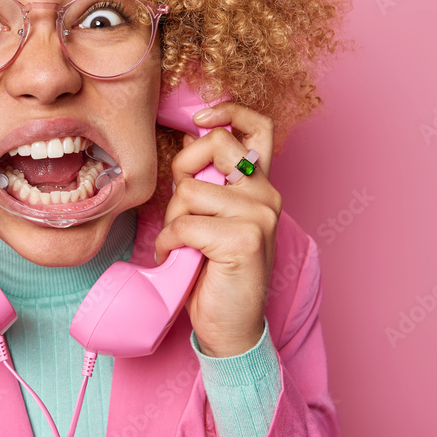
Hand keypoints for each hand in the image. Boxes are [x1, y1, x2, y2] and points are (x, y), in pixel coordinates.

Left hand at [155, 102, 280, 357]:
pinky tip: (178, 258)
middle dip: (182, 172)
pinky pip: (185, 223)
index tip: (200, 119)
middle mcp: (266, 195)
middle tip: (181, 209)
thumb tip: (191, 138)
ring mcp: (260, 216)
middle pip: (214, 146)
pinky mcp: (245, 240)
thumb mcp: (209, 216)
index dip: (229, 110)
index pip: (257, 127)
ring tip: (182, 243)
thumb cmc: (213, 270)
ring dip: (173, 219)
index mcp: (260, 186)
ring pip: (190, 190)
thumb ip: (207, 179)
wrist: (230, 326)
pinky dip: (170, 242)